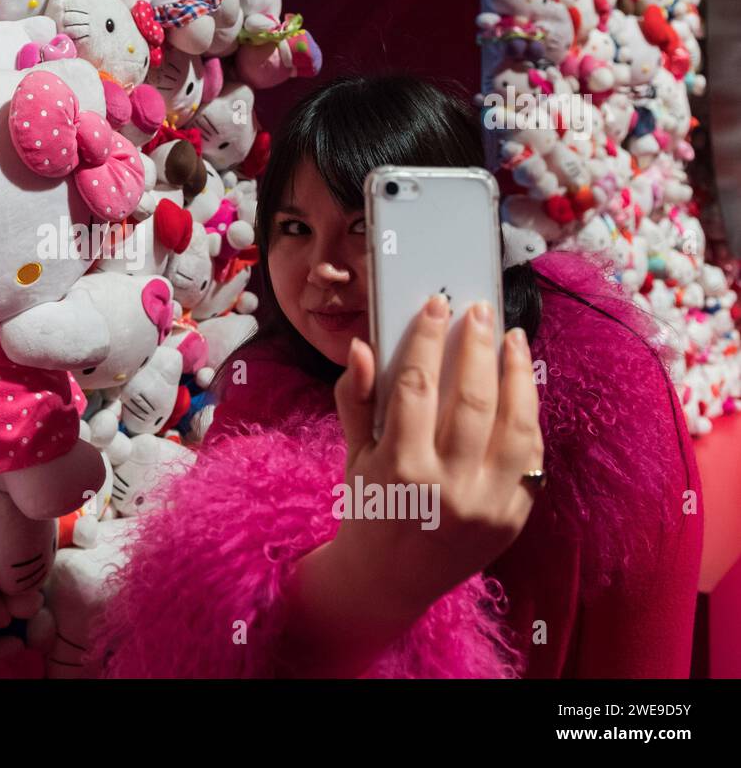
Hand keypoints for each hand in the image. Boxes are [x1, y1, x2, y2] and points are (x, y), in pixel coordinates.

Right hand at [332, 295, 541, 614]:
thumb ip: (356, 401)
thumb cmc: (370, 508)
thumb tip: (361, 347)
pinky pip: (530, 456)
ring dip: (516, 374)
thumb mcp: (354, 456)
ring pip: (514, 424)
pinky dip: (528, 416)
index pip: (417, 387)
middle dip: (477, 346)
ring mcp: (487, 506)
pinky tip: (522, 387)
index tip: (436, 305)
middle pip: (472, 399)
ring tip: (511, 339)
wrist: (392, 580)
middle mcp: (448, 488)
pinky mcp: (514, 518)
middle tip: (478, 310)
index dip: (427, 339)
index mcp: (400, 470)